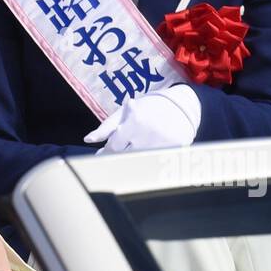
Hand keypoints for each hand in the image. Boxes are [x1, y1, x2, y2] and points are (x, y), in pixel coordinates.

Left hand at [83, 84, 201, 153]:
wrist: (182, 106)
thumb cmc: (149, 107)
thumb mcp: (125, 112)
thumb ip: (106, 127)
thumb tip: (88, 139)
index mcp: (134, 122)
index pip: (113, 147)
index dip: (105, 153)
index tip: (101, 157)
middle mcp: (147, 135)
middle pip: (124, 157)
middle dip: (117, 158)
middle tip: (116, 157)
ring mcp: (162, 145)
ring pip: (138, 163)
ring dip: (131, 161)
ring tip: (132, 154)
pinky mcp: (175, 152)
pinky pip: (155, 164)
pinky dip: (149, 163)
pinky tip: (147, 157)